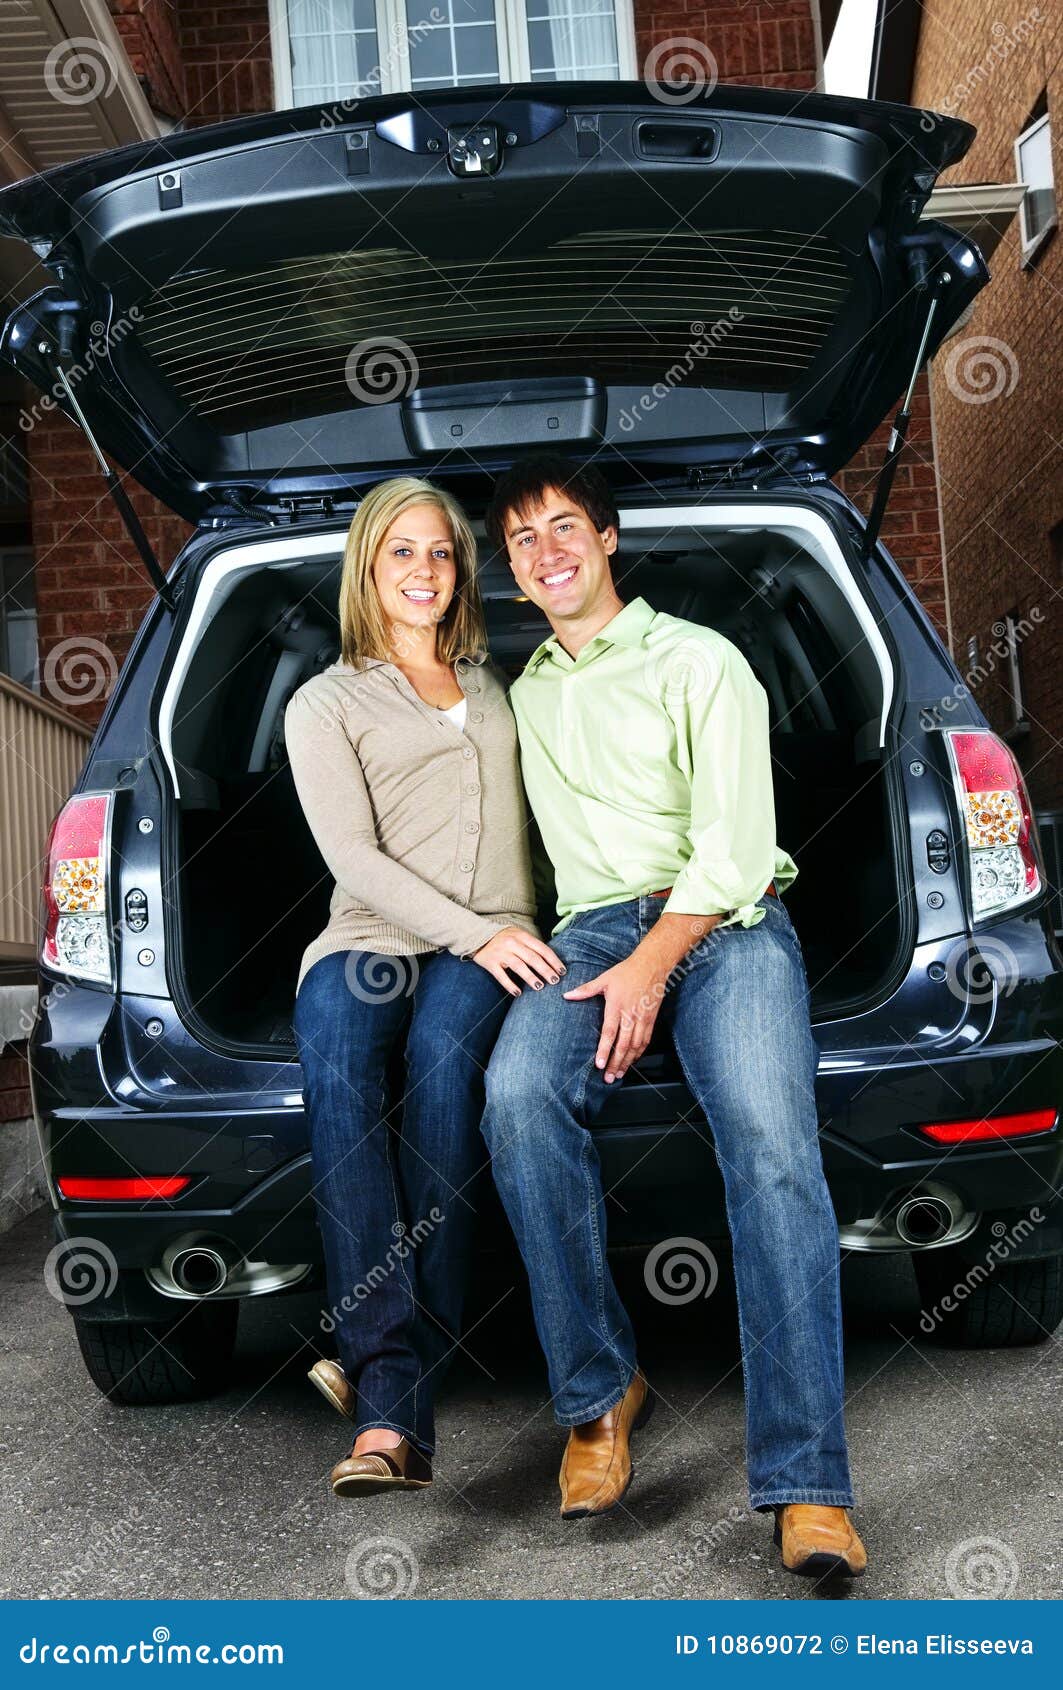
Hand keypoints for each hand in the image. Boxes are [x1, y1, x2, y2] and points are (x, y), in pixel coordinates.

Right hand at [472, 926, 565, 996]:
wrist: (478, 936)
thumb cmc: (504, 939)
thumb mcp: (519, 936)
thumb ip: (532, 946)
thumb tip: (552, 962)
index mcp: (522, 936)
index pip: (542, 949)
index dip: (553, 961)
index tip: (562, 972)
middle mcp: (512, 943)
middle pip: (532, 958)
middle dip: (546, 970)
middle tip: (555, 981)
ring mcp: (500, 953)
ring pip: (518, 966)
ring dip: (530, 977)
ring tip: (540, 987)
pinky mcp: (490, 963)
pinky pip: (501, 976)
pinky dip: (510, 985)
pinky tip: (518, 993)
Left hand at [562, 953, 667, 1082]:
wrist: (651, 966)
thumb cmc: (626, 972)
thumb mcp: (604, 979)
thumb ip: (585, 990)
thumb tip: (566, 995)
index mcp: (616, 1006)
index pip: (610, 1033)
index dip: (605, 1050)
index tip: (600, 1064)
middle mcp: (630, 1015)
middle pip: (623, 1045)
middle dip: (616, 1063)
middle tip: (609, 1078)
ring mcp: (642, 1018)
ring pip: (635, 1046)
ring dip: (627, 1062)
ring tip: (619, 1074)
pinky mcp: (651, 1019)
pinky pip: (645, 1040)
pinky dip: (639, 1053)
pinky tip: (632, 1061)